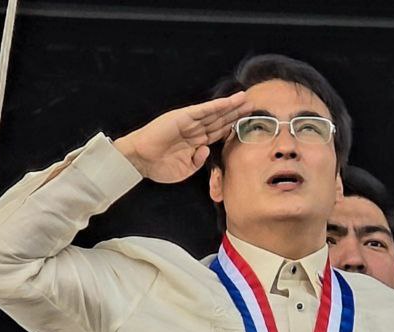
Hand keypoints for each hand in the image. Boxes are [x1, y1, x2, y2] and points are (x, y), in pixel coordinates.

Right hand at [112, 91, 247, 183]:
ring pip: (215, 113)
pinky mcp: (182, 117)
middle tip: (253, 107)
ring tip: (245, 99)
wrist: (140, 160)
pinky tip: (228, 102)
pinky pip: (203, 110)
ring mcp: (189, 122)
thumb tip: (206, 149)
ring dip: (230, 106)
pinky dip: (216, 106)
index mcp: (196, 142)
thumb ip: (198, 161)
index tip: (248, 124)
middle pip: (220, 120)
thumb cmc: (158, 166)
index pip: (218, 133)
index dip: (233, 127)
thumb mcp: (185, 169)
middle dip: (236, 114)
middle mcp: (194, 130)